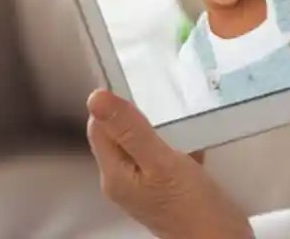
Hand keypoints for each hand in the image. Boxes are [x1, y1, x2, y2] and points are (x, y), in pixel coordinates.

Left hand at [85, 90, 251, 238]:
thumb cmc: (190, 203)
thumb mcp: (161, 161)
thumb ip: (130, 130)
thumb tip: (95, 97)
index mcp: (114, 174)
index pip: (99, 128)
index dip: (113, 106)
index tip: (138, 87)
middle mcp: (123, 181)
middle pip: (119, 136)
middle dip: (136, 114)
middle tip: (162, 94)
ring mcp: (145, 187)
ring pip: (142, 145)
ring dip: (158, 128)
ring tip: (178, 110)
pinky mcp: (166, 189)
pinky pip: (162, 157)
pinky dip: (174, 143)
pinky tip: (193, 135)